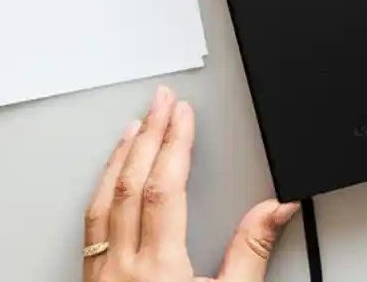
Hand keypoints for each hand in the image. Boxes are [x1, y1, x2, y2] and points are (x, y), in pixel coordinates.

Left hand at [84, 86, 299, 281]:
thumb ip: (252, 253)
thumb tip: (275, 210)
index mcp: (161, 270)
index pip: (165, 189)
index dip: (175, 144)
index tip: (184, 115)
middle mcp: (123, 267)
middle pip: (131, 186)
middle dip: (149, 136)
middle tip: (161, 103)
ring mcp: (101, 274)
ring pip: (103, 202)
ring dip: (120, 157)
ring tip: (135, 127)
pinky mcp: (91, 281)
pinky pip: (91, 225)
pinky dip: (102, 189)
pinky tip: (111, 177)